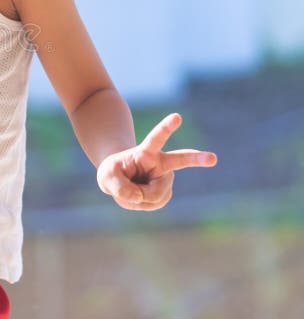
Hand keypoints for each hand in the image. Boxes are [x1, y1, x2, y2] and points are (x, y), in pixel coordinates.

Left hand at [96, 113, 216, 210]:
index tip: (177, 117)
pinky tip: (138, 195)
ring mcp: (166, 178)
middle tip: (213, 158)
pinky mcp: (165, 192)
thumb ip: (118, 186)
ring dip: (137, 197)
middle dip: (197, 158)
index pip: (156, 138)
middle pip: (181, 159)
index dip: (166, 127)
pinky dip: (140, 204)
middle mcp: (161, 163)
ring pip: (154, 195)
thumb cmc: (114, 171)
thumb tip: (139, 197)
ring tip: (130, 188)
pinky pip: (152, 204)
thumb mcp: (106, 176)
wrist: (121, 179)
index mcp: (146, 151)